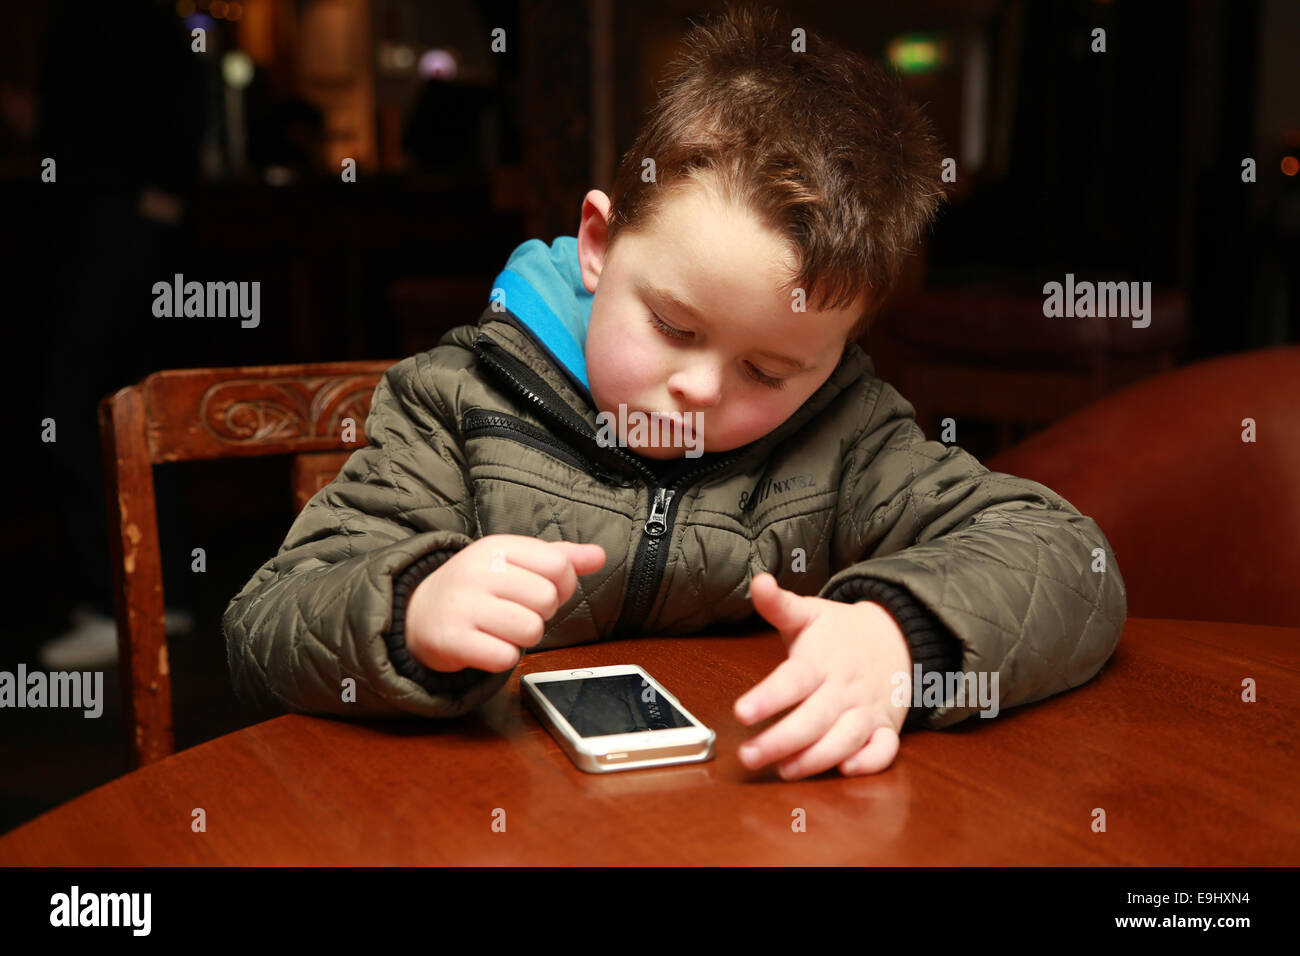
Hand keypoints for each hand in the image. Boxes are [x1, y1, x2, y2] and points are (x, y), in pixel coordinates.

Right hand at [404, 534, 605, 672]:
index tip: (537, 589)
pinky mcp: (452, 639)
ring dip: (522, 638)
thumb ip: (560, 558)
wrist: (419, 613)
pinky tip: (485, 645)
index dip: (561, 585)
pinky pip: (505, 657)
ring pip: (531, 629)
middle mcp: (478, 570)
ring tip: (500, 628)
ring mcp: (463, 604)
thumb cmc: (478, 588)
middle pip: (548, 600)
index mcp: (497, 546)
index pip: (558, 565)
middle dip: (540, 613)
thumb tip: (599, 555)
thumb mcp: (514, 563)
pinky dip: (502, 657)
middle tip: (513, 612)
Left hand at [734, 573, 912, 778]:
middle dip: (781, 741)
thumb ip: (778, 605)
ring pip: (845, 740)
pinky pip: (884, 750)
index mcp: (821, 660)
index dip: (768, 698)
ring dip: (815, 760)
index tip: (741, 712)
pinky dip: (869, 763)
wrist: (895, 636)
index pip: (793, 680)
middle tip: (748, 756)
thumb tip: (758, 582)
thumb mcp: (808, 613)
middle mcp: (844, 688)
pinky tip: (844, 771)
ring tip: (783, 770)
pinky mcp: (885, 727)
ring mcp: (867, 709)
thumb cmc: (840, 632)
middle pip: (814, 719)